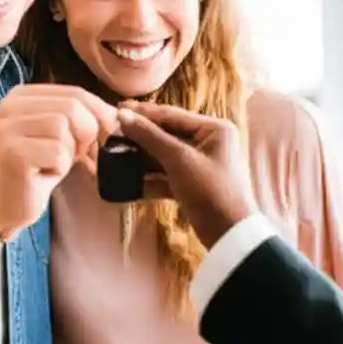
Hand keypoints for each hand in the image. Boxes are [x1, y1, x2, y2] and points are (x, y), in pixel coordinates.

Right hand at [0, 84, 118, 234]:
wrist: (10, 203)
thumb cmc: (39, 167)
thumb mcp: (63, 134)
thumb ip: (83, 115)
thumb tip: (119, 113)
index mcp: (22, 95)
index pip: (73, 92)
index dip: (98, 111)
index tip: (108, 131)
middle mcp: (10, 106)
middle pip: (71, 107)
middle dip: (86, 132)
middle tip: (79, 153)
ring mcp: (8, 129)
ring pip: (63, 128)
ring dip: (69, 151)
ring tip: (54, 163)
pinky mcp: (13, 153)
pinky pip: (57, 153)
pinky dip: (60, 167)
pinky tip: (44, 174)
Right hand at [115, 101, 257, 247]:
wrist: (229, 235)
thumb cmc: (210, 190)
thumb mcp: (179, 160)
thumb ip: (150, 136)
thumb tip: (122, 115)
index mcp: (214, 129)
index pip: (172, 115)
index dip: (143, 113)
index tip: (117, 108)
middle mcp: (209, 142)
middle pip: (168, 135)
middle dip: (140, 138)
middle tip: (113, 134)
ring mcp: (201, 165)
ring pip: (165, 156)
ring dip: (142, 158)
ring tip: (116, 156)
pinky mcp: (194, 185)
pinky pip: (168, 176)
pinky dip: (150, 180)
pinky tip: (129, 183)